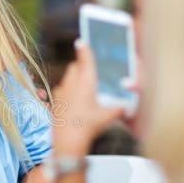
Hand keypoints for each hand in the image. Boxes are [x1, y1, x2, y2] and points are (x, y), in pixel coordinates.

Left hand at [51, 41, 124, 156]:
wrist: (67, 141)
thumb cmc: (89, 126)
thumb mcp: (109, 117)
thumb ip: (120, 109)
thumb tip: (129, 107)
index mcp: (86, 81)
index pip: (85, 58)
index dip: (85, 49)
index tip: (82, 41)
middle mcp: (71, 83)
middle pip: (74, 67)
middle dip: (81, 66)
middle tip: (91, 73)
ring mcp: (60, 92)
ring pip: (67, 78)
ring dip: (74, 79)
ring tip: (84, 89)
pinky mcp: (55, 102)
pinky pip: (62, 91)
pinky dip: (68, 92)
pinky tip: (74, 103)